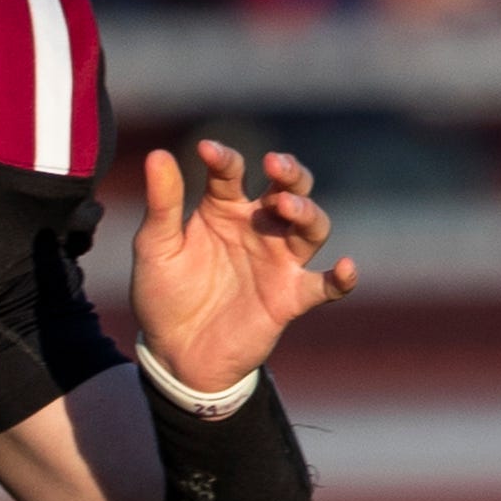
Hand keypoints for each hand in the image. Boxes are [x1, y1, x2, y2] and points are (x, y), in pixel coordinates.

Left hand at [131, 141, 356, 391]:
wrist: (174, 351)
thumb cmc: (163, 291)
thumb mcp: (156, 246)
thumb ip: (162, 203)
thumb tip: (157, 154)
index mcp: (222, 208)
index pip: (231, 172)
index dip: (223, 158)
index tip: (207, 150)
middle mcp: (258, 227)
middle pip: (288, 189)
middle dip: (289, 173)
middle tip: (274, 164)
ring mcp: (278, 261)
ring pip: (312, 228)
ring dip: (307, 212)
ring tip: (286, 206)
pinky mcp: (291, 298)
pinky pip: (326, 286)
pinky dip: (342, 278)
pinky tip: (344, 266)